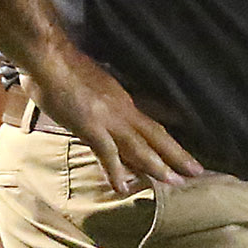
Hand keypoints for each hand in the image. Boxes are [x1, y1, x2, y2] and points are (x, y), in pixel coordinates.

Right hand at [29, 51, 203, 194]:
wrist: (49, 58)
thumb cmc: (64, 66)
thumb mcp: (92, 82)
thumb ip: (99, 98)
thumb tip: (97, 107)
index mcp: (122, 99)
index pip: (152, 120)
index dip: (168, 137)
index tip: (184, 149)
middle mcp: (122, 110)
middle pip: (156, 135)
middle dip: (177, 155)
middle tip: (197, 172)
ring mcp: (108, 120)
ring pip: (140, 147)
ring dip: (158, 166)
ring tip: (175, 182)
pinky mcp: (91, 127)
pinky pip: (108, 154)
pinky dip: (116, 172)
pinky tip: (123, 188)